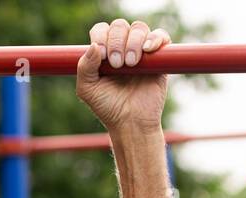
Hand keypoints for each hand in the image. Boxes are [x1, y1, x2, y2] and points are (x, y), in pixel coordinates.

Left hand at [76, 19, 171, 135]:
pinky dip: (155, 38)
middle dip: (117, 41)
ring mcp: (141, 52)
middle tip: (118, 65)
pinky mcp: (160, 58)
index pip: (101, 29)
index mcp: (104, 52)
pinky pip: (161, 36)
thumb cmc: (108, 108)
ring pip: (139, 28)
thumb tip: (93, 45)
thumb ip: (84, 67)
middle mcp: (122, 47)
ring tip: (131, 64)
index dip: (101, 36)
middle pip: (119, 26)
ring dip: (134, 41)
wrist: (131, 123)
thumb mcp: (87, 89)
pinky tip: (148, 50)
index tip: (102, 55)